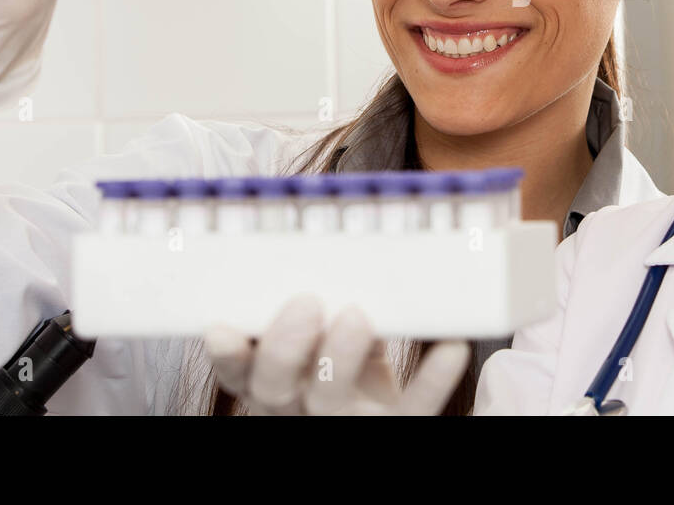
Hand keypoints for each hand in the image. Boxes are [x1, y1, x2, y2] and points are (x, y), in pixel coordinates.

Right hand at [205, 296, 470, 415]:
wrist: (392, 415)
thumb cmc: (356, 363)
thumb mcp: (334, 337)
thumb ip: (331, 301)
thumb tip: (345, 246)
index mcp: (280, 381)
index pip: (241, 373)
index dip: (229, 355)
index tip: (221, 327)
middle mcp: (304, 407)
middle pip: (275, 390)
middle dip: (284, 348)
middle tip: (306, 303)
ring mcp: (348, 422)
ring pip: (329, 402)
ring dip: (339, 358)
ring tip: (357, 315)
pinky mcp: (394, 428)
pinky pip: (413, 410)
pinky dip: (432, 378)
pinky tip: (452, 346)